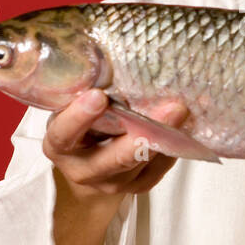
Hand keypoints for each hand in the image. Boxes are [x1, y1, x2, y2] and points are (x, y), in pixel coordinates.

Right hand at [43, 89, 188, 199]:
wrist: (87, 165)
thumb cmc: (80, 126)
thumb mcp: (71, 108)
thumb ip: (86, 93)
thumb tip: (119, 59)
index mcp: (60, 145)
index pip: (65, 133)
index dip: (80, 117)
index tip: (98, 96)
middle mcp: (85, 170)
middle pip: (116, 158)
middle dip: (144, 135)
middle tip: (173, 109)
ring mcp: (114, 182)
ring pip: (143, 162)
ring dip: (166, 136)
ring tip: (184, 111)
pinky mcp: (138, 186)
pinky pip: (159, 167)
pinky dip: (172, 146)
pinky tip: (183, 126)